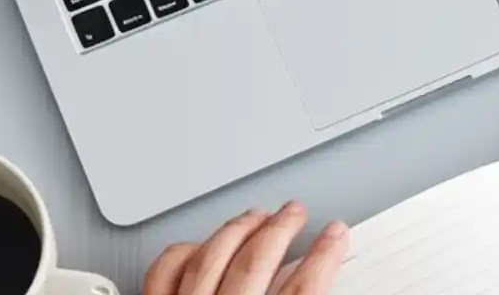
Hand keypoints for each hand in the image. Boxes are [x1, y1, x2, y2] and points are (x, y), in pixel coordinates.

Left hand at [142, 202, 349, 294]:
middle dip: (280, 229)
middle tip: (295, 211)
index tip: (335, 234)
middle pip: (255, 264)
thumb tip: (330, 285)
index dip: (324, 256)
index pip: (303, 290)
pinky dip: (182, 254)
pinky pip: (163, 276)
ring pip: (209, 260)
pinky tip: (199, 245)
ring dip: (237, 230)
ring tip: (256, 214)